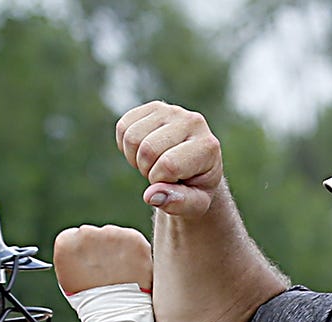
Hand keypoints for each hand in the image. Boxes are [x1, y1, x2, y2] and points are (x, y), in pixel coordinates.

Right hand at [53, 225, 151, 294]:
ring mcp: (112, 234)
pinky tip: (131, 269)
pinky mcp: (133, 238)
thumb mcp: (67, 277)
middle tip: (107, 270)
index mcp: (66, 242)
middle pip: (96, 234)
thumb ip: (73, 257)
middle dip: (102, 248)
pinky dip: (134, 252)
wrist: (116, 312)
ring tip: (120, 272)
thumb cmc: (90, 299)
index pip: (75, 236)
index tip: (90, 264)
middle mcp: (87, 233)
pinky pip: (133, 240)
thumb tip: (81, 251)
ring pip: (115, 236)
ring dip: (118, 250)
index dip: (85, 252)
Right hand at [115, 102, 222, 216]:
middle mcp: (193, 121)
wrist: (196, 170)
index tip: (173, 183)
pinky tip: (143, 152)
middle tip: (161, 175)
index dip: (160, 181)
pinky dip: (126, 146)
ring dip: (135, 158)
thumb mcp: (195, 203)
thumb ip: (177, 203)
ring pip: (131, 137)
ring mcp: (173, 111)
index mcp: (208, 146)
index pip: (168, 165)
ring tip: (153, 163)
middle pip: (147, 149)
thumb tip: (151, 196)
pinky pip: (123, 127)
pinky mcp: (155, 107)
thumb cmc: (196, 189)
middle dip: (147, 170)